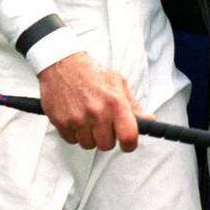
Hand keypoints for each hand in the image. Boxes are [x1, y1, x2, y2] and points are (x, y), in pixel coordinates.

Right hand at [37, 51, 155, 152]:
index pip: (128, 136)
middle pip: (106, 145)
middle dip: (106, 138)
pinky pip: (72, 140)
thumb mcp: (117, 83)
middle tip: (103, 124)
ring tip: (88, 119)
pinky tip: (76, 118)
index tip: (127, 142)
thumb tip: (148, 120)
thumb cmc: (90, 72)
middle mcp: (96, 111)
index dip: (130, 144)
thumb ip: (133, 105)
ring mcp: (78, 118)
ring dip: (89, 136)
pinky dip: (74, 133)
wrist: (62, 63)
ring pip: (88, 145)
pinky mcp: (61, 122)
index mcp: (114, 102)